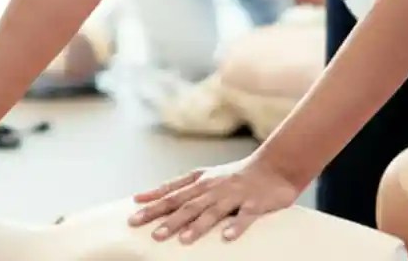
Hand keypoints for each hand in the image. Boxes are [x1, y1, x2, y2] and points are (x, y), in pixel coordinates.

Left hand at [128, 154, 301, 243]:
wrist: (274, 167)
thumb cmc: (235, 175)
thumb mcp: (205, 177)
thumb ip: (179, 186)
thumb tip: (146, 196)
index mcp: (201, 181)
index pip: (172, 192)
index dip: (152, 202)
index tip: (133, 213)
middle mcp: (213, 188)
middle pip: (187, 204)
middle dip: (168, 219)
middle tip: (150, 233)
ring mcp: (233, 195)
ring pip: (212, 212)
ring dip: (197, 226)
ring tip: (182, 240)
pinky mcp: (254, 203)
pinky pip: (245, 217)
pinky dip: (236, 226)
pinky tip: (227, 238)